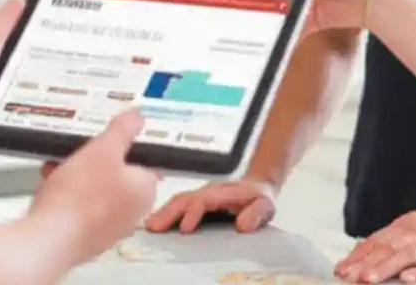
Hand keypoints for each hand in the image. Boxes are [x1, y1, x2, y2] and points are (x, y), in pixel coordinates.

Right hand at [31, 110, 158, 261]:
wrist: (49, 239)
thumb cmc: (82, 193)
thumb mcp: (104, 148)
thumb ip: (123, 130)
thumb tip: (138, 117)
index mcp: (144, 191)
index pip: (142, 161)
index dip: (122, 147)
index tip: (104, 140)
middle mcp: (132, 213)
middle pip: (115, 176)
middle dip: (92, 160)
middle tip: (77, 152)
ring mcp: (108, 229)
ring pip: (94, 192)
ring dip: (75, 176)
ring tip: (56, 166)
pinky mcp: (85, 239)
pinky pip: (78, 210)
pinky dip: (66, 196)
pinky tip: (49, 188)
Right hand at [144, 179, 277, 233]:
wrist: (257, 186)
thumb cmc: (259, 198)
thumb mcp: (266, 205)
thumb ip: (257, 213)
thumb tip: (243, 225)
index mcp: (224, 193)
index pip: (204, 200)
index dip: (193, 213)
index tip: (185, 229)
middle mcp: (209, 192)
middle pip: (185, 198)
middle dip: (169, 212)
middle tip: (153, 228)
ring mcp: (201, 195)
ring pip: (178, 201)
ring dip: (163, 213)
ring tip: (149, 228)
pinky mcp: (196, 202)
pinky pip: (178, 205)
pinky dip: (165, 213)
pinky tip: (155, 224)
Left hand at [335, 203, 415, 283]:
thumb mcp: (415, 229)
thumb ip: (392, 241)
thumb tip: (364, 256)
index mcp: (405, 226)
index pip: (376, 241)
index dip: (357, 255)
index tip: (340, 269)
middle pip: (387, 248)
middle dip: (365, 263)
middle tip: (346, 276)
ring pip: (406, 255)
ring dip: (386, 266)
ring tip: (368, 278)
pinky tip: (409, 279)